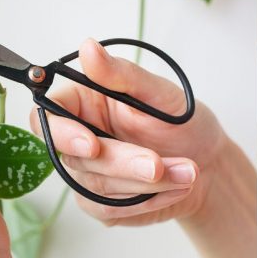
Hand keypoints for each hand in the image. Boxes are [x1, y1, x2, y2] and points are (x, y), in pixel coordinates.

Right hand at [30, 39, 228, 226]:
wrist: (209, 165)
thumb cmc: (184, 124)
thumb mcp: (161, 94)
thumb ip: (122, 75)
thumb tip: (88, 48)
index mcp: (83, 102)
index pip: (48, 116)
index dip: (61, 132)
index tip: (93, 144)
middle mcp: (78, 137)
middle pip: (74, 157)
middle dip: (122, 163)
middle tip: (159, 164)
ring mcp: (86, 173)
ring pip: (96, 187)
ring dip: (146, 183)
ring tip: (187, 171)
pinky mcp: (99, 203)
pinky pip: (110, 209)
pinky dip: (147, 201)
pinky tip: (175, 186)